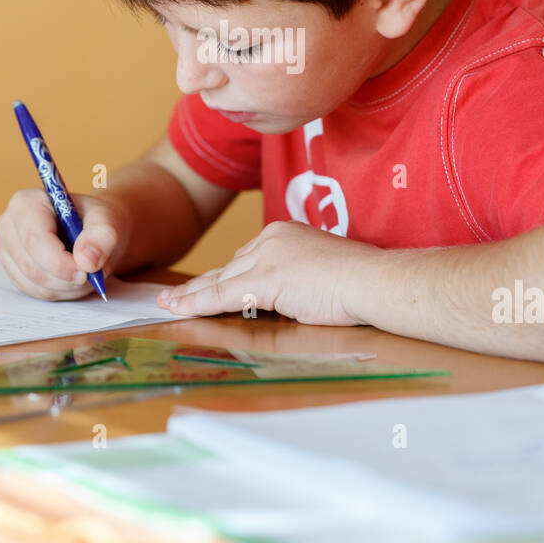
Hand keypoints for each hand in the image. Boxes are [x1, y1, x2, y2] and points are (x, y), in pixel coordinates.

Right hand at [0, 188, 131, 299]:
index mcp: (26, 203)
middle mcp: (8, 225)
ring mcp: (7, 251)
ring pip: (34, 284)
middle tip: (92, 275)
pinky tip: (73, 279)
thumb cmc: (95, 221)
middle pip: (32, 267)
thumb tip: (87, 259)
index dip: (60, 262)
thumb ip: (102, 236)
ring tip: (86, 273)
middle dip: (66, 279)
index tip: (86, 272)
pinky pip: (35, 292)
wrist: (92, 232)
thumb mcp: (107, 221)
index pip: (34, 240)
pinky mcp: (13, 271)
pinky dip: (59, 292)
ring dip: (66, 287)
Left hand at [157, 221, 375, 324]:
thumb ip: (293, 281)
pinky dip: (197, 303)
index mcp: (285, 233)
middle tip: (174, 296)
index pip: (246, 257)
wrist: (374, 280)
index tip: (205, 283)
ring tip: (168, 305)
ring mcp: (266, 256)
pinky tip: (178, 309)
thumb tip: (277, 300)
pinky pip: (222, 295)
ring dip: (193, 295)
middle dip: (202, 284)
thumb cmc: (359, 283)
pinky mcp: (265, 279)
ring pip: (220, 280)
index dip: (223, 274)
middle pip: (228, 266)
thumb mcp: (319, 273)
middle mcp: (271, 238)